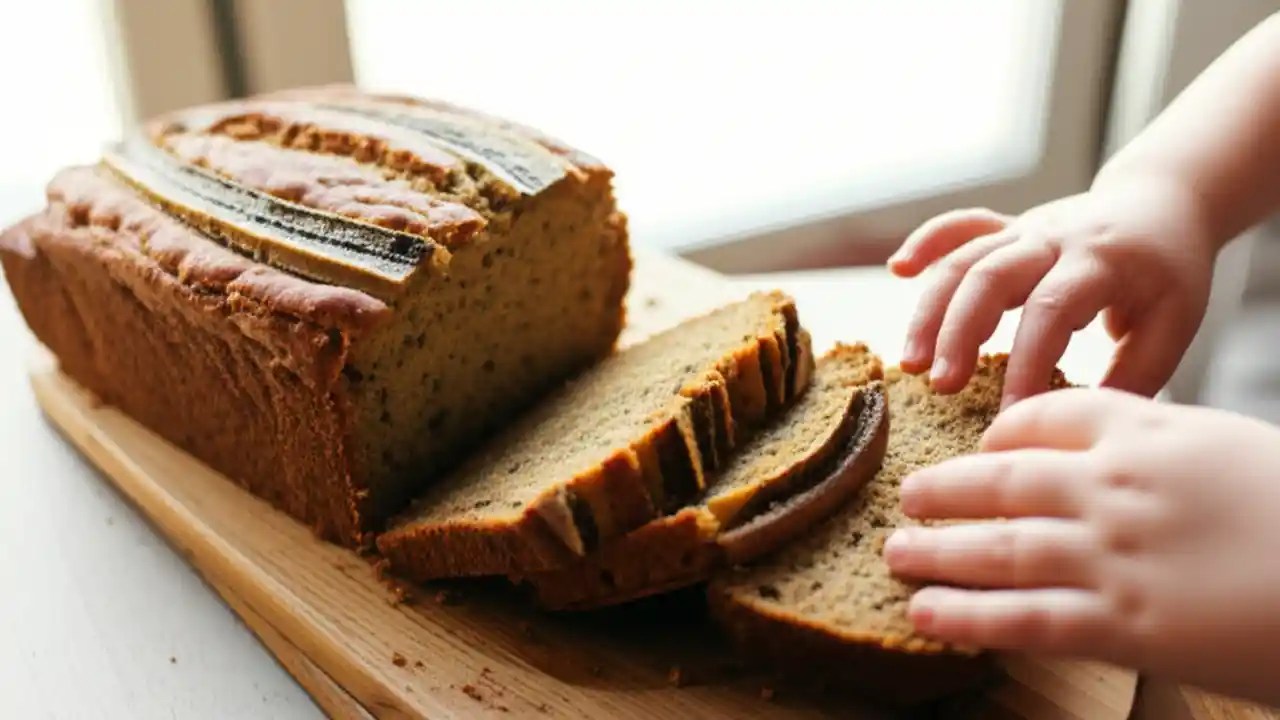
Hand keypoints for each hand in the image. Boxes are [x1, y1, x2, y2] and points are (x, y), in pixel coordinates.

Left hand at [882, 388, 1279, 704]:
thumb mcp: (1229, 452)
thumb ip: (1162, 452)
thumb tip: (1115, 463)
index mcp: (1149, 431)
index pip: (1047, 416)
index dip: (1002, 433)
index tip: (982, 449)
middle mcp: (1117, 485)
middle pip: (1002, 479)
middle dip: (947, 490)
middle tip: (910, 498)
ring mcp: (1114, 554)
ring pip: (998, 547)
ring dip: (937, 551)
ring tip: (897, 553)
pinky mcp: (1124, 623)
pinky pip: (1022, 616)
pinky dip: (965, 616)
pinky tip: (925, 614)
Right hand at [888, 179, 1216, 406]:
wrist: (1163, 200)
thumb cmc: (1169, 272)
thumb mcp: (1173, 323)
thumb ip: (1133, 374)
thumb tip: (1085, 426)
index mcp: (1101, 261)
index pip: (1052, 312)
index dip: (1026, 365)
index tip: (1009, 418)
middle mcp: (1054, 238)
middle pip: (991, 277)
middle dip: (959, 333)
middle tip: (942, 386)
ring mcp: (1025, 229)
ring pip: (964, 260)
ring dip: (930, 309)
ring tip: (911, 363)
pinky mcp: (1007, 226)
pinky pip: (961, 227)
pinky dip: (927, 242)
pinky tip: (899, 270)